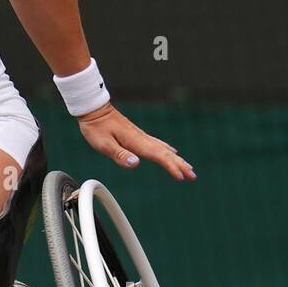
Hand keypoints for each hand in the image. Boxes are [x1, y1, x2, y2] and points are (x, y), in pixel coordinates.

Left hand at [76, 102, 195, 180]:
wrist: (94, 109)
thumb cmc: (96, 128)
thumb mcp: (103, 144)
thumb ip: (119, 154)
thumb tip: (136, 163)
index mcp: (136, 142)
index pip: (158, 157)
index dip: (171, 167)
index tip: (182, 177)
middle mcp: (142, 139)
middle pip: (166, 154)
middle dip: (180, 165)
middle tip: (193, 176)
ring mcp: (141, 136)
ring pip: (164, 149)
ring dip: (177, 159)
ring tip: (189, 168)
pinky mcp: (138, 135)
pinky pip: (158, 144)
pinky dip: (168, 150)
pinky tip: (172, 152)